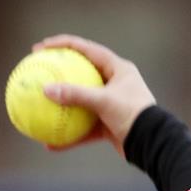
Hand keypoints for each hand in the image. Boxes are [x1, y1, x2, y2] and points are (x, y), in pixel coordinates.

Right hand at [31, 34, 156, 155]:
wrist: (153, 144)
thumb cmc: (133, 116)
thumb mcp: (104, 101)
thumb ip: (75, 94)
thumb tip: (46, 90)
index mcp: (118, 69)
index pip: (86, 49)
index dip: (62, 45)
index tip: (40, 48)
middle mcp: (115, 85)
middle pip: (81, 74)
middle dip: (59, 74)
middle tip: (37, 71)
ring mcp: (111, 106)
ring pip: (81, 104)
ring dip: (62, 108)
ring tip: (40, 107)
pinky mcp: (110, 126)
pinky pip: (85, 129)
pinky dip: (70, 136)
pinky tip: (51, 145)